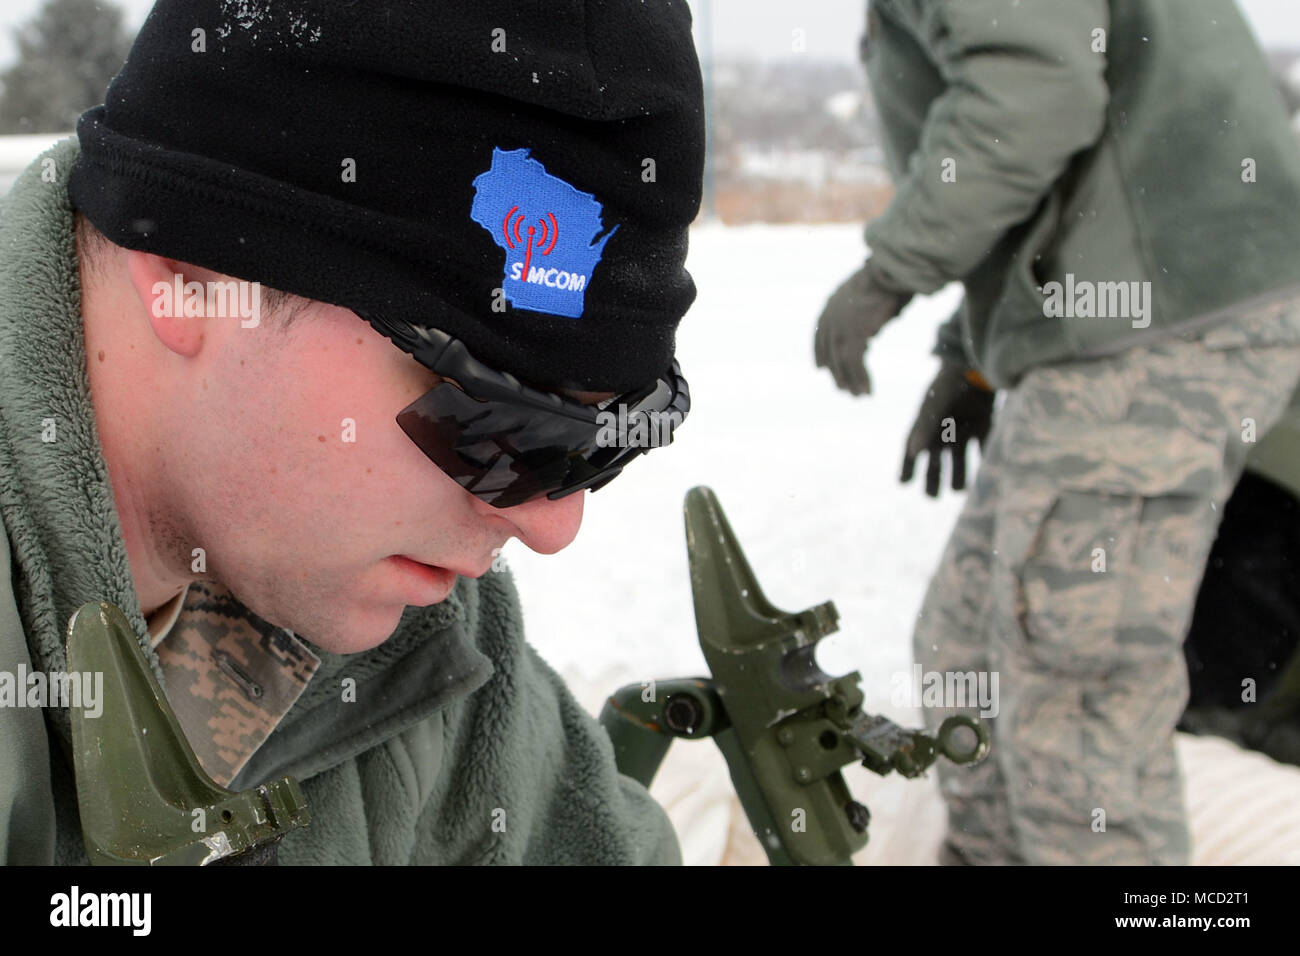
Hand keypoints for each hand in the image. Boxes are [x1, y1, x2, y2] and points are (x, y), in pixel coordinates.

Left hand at [813, 260, 912, 395]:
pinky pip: (856, 363)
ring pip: (842, 361)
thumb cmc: (888, 280)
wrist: (891, 270)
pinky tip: (868, 391)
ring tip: (859, 395)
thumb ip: (864, 315)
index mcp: (831, 304)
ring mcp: (841, 326)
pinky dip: (862, 379)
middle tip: (844, 389)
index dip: (819, 353)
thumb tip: (871, 332)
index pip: (819, 334)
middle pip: (830, 352)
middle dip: (837, 372)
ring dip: (851, 381)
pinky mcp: (855, 334)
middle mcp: (831, 316)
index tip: (820, 368)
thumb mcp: (869, 296)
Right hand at [901, 361, 994, 496]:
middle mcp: (943, 431)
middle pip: (935, 461)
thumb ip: (925, 426)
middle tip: (932, 497)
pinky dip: (983, 460)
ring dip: (959, 475)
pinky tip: (986, 475)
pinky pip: (982, 448)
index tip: (903, 484)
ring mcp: (963, 430)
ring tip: (960, 491)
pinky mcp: (983, 426)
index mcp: (926, 425)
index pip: (912, 451)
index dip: (907, 467)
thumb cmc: (951, 382)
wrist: (980, 364)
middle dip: (933, 480)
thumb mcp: (935, 403)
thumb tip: (913, 452)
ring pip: (959, 460)